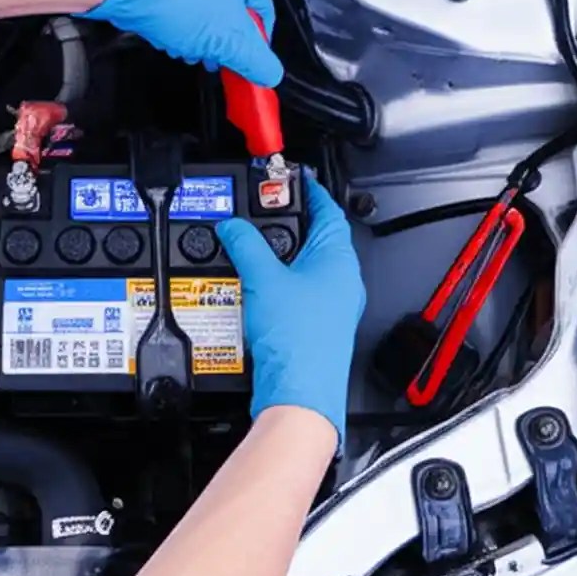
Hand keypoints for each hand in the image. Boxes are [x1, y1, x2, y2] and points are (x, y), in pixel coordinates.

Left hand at [79, 0, 283, 87]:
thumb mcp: (228, 42)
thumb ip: (257, 62)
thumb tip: (270, 75)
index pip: (265, 19)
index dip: (256, 49)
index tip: (247, 68)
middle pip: (235, 19)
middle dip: (222, 46)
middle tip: (215, 60)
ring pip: (208, 17)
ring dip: (199, 40)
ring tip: (187, 48)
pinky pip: (184, 10)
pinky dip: (180, 28)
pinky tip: (170, 38)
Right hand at [216, 176, 365, 442]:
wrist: (298, 395)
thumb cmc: (298, 342)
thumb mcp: (262, 279)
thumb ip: (245, 245)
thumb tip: (233, 226)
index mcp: (339, 260)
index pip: (328, 210)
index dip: (309, 191)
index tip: (292, 180)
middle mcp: (343, 282)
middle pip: (316, 239)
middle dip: (288, 226)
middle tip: (264, 213)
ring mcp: (332, 307)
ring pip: (305, 270)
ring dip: (280, 258)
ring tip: (253, 251)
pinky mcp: (316, 329)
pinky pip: (298, 296)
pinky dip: (277, 286)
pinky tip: (256, 290)